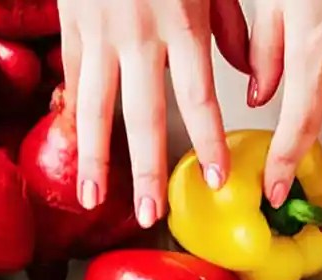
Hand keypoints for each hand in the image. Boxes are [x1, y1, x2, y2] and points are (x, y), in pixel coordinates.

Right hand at [59, 0, 250, 226]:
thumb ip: (236, 29)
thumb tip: (251, 77)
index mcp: (182, 25)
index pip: (199, 98)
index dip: (208, 142)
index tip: (218, 178)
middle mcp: (138, 35)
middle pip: (142, 114)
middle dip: (146, 168)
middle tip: (151, 211)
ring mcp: (98, 33)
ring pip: (92, 106)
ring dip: (94, 157)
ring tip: (94, 197)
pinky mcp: (71, 27)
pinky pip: (72, 80)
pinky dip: (70, 118)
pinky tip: (74, 150)